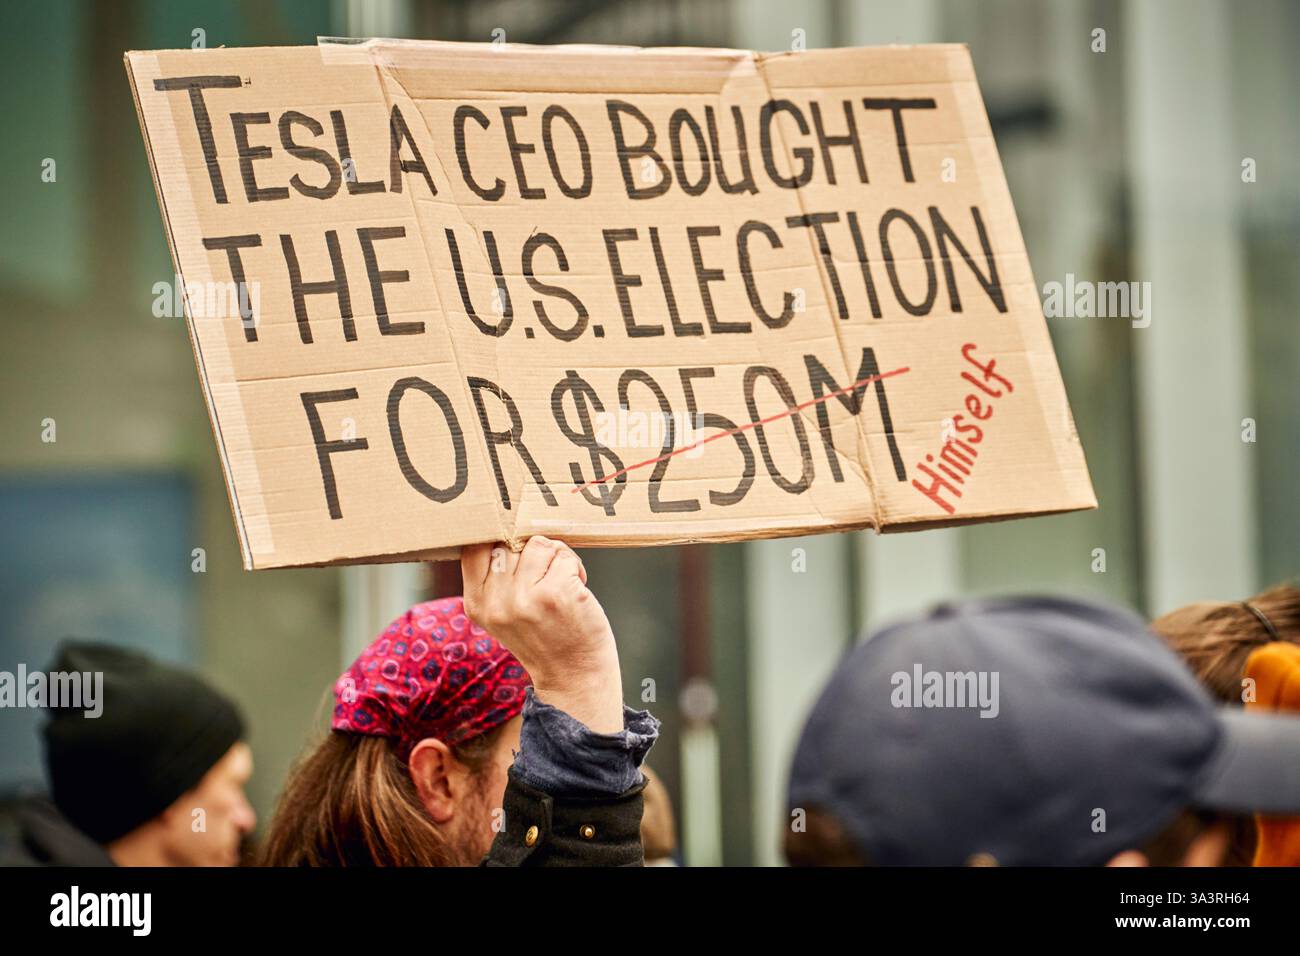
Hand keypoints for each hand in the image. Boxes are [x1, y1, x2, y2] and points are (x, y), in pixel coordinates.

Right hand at [462, 536, 622, 733]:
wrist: (574, 677)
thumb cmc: (545, 638)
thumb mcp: (504, 614)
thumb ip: (497, 579)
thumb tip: (503, 526)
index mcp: (476, 604)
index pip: (473, 548)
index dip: (496, 537)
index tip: (514, 545)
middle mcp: (496, 602)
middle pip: (510, 542)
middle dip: (532, 552)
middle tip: (545, 578)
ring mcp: (524, 598)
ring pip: (539, 544)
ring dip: (557, 558)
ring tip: (562, 583)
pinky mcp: (555, 594)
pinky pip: (564, 556)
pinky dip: (575, 567)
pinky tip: (576, 591)